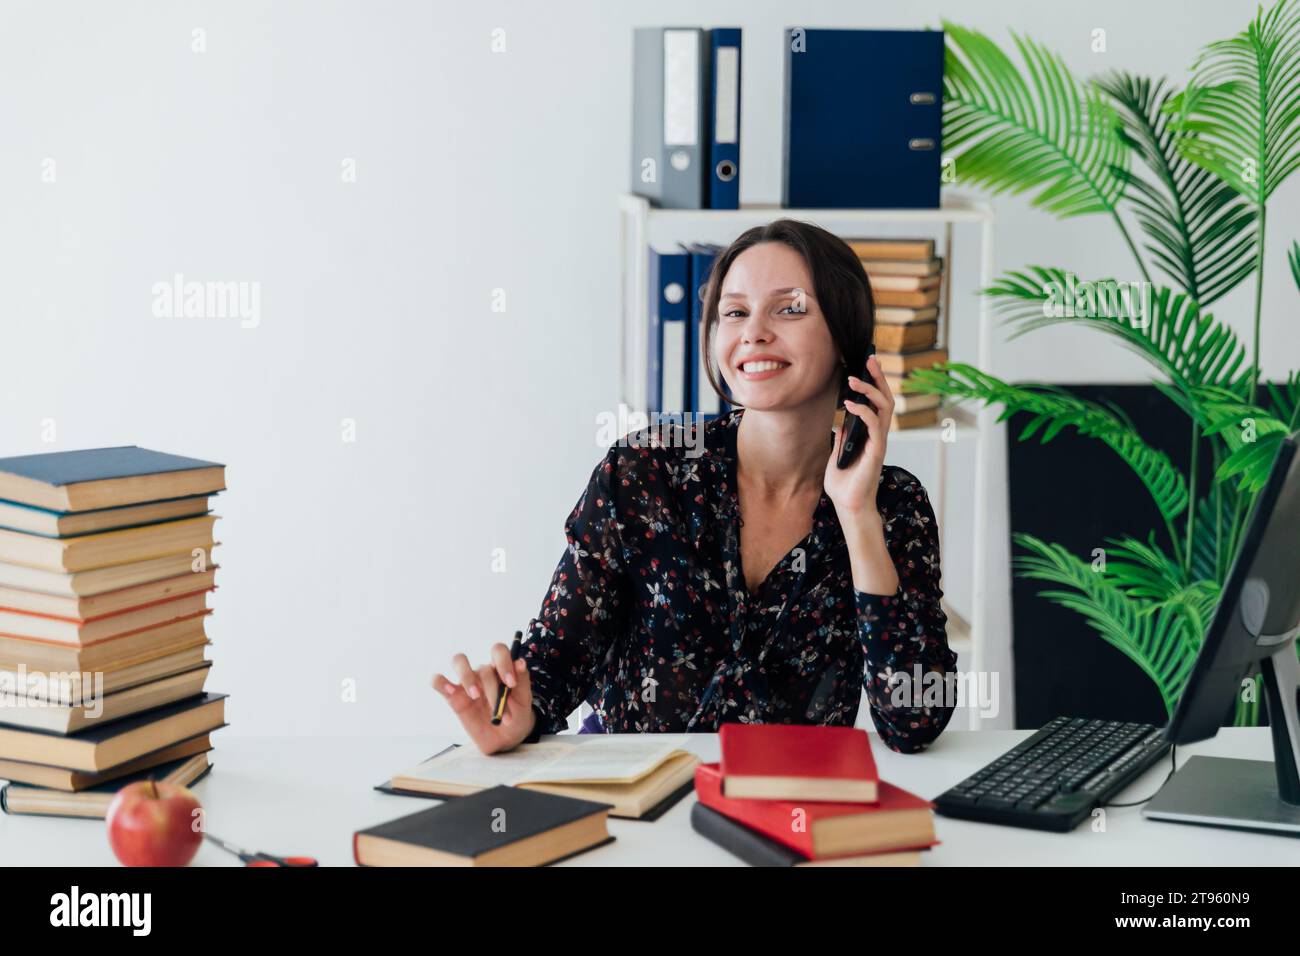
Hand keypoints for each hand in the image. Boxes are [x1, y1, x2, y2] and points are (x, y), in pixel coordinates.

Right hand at [431, 644, 535, 754]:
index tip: (510, 683)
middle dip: (492, 689)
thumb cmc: (517, 715)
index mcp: (501, 669)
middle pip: (482, 667)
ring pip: (458, 661)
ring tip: (475, 696)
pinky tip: (449, 690)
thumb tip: (520, 663)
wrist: (506, 737)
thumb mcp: (525, 701)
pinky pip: (437, 681)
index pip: (498, 651)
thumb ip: (522, 681)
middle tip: (498, 708)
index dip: (504, 663)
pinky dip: (440, 681)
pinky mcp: (452, 696)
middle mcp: (482, 672)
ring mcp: (466, 683)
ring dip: (467, 677)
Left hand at [824, 356, 894, 524]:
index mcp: (870, 434)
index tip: (866, 364)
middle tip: (869, 359)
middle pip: (885, 399)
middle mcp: (878, 435)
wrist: (849, 506)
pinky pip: (873, 425)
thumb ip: (842, 439)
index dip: (874, 383)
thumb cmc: (844, 484)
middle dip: (878, 377)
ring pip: (883, 408)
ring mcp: (879, 442)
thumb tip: (840, 424)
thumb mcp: (837, 455)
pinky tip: (849, 404)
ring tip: (853, 379)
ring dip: (869, 390)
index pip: (877, 402)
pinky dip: (863, 411)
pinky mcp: (876, 451)